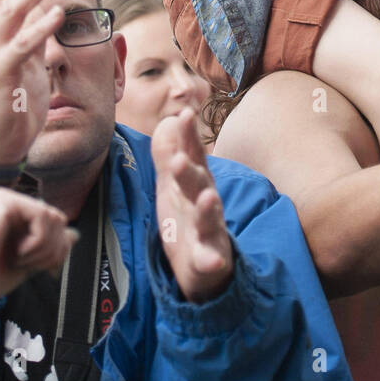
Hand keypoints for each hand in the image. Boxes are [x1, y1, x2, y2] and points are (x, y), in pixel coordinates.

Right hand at [0, 188, 75, 315]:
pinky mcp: (4, 200)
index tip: (43, 270)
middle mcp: (12, 202)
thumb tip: (75, 233)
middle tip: (28, 265)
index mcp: (16, 216)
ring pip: (55, 218)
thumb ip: (50, 246)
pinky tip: (16, 251)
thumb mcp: (30, 262)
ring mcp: (7, 198)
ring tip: (20, 259)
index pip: (57, 225)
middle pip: (59, 220)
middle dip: (53, 250)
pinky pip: (43, 216)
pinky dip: (38, 241)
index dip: (59, 250)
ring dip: (44, 248)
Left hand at [152, 108, 233, 302]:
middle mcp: (205, 202)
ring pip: (209, 218)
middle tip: (179, 160)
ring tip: (208, 198)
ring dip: (208, 209)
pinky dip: (211, 259)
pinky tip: (213, 259)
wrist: (204, 265)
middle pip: (198, 184)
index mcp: (196, 183)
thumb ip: (168, 154)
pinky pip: (210, 259)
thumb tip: (166, 122)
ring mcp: (209, 230)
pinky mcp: (208, 258)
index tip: (185, 115)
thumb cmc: (187, 219)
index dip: (190, 137)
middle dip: (190, 172)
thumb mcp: (174, 186)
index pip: (193, 156)